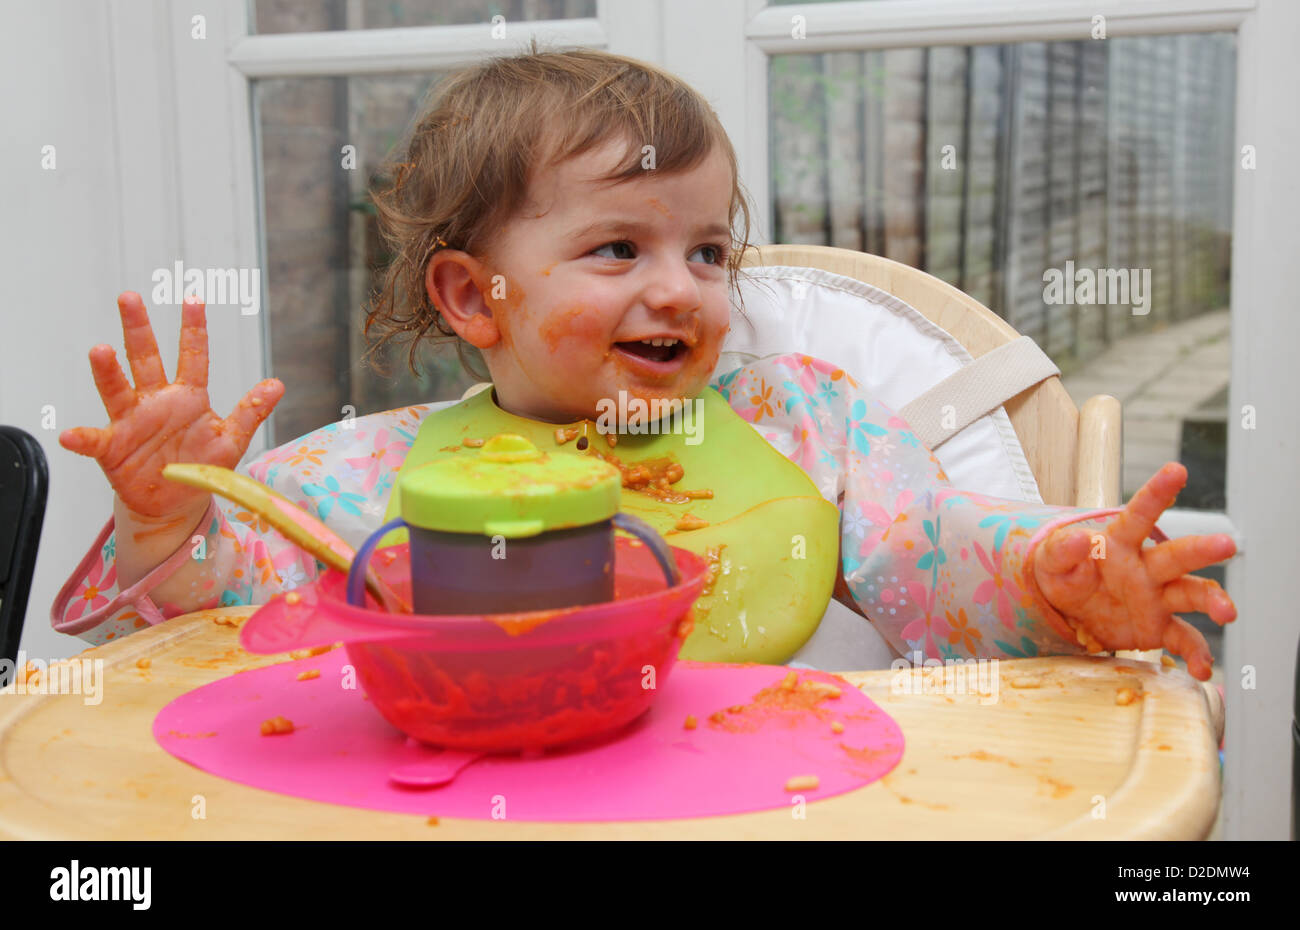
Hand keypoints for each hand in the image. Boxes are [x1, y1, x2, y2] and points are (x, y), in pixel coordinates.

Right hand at [60, 292, 283, 520]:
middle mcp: (156, 402)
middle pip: (146, 359)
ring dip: (108, 371)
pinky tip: (71, 435)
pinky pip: (94, 441)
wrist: (175, 503)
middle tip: (129, 298)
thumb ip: (251, 411)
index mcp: (188, 397)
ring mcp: (132, 422)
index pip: (192, 356)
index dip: (193, 329)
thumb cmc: (200, 466)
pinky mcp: (112, 448)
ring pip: (117, 390)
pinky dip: (82, 438)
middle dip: (138, 329)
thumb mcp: (231, 440)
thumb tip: (278, 384)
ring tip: (100, 351)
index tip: (193, 299)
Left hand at [1031, 462, 1236, 680]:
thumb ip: (1062, 551)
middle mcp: (1146, 567)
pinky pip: (1182, 640)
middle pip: (1177, 555)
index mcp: (1119, 544)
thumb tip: (1079, 539)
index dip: (1157, 493)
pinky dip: (1195, 654)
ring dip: (1212, 600)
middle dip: (1202, 549)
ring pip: (1192, 593)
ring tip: (1227, 612)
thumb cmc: (1063, 577)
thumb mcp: (1051, 563)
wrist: (1066, 614)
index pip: (1139, 515)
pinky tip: (1203, 669)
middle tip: (1226, 544)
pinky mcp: (1157, 627)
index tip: (1176, 470)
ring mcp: (1156, 597)